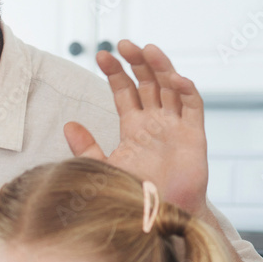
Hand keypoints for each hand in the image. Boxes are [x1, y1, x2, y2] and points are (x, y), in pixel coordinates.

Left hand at [64, 39, 208, 217]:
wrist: (159, 218)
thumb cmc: (133, 196)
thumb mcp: (104, 168)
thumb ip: (86, 148)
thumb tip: (68, 125)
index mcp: (135, 128)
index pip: (125, 92)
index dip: (116, 72)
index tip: (101, 55)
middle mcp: (156, 123)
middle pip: (148, 83)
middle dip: (137, 62)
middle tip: (123, 43)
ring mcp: (176, 127)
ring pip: (171, 88)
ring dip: (160, 67)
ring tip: (146, 50)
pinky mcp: (195, 136)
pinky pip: (193, 107)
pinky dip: (186, 90)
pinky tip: (174, 78)